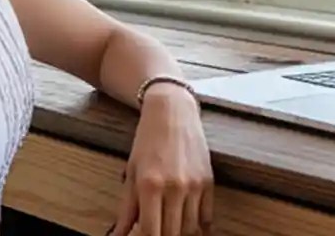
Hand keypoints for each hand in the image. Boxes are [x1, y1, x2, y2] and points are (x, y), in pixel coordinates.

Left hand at [110, 84, 213, 235]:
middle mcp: (174, 187)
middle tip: (155, 232)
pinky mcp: (208, 181)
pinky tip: (190, 229)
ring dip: (179, 234)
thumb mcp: (132, 172)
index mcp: (149, 186)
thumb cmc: (147, 140)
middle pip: (171, 234)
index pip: (150, 232)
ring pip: (190, 229)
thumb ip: (126, 209)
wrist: (173, 111)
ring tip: (170, 230)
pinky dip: (199, 228)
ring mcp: (194, 185)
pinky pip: (206, 217)